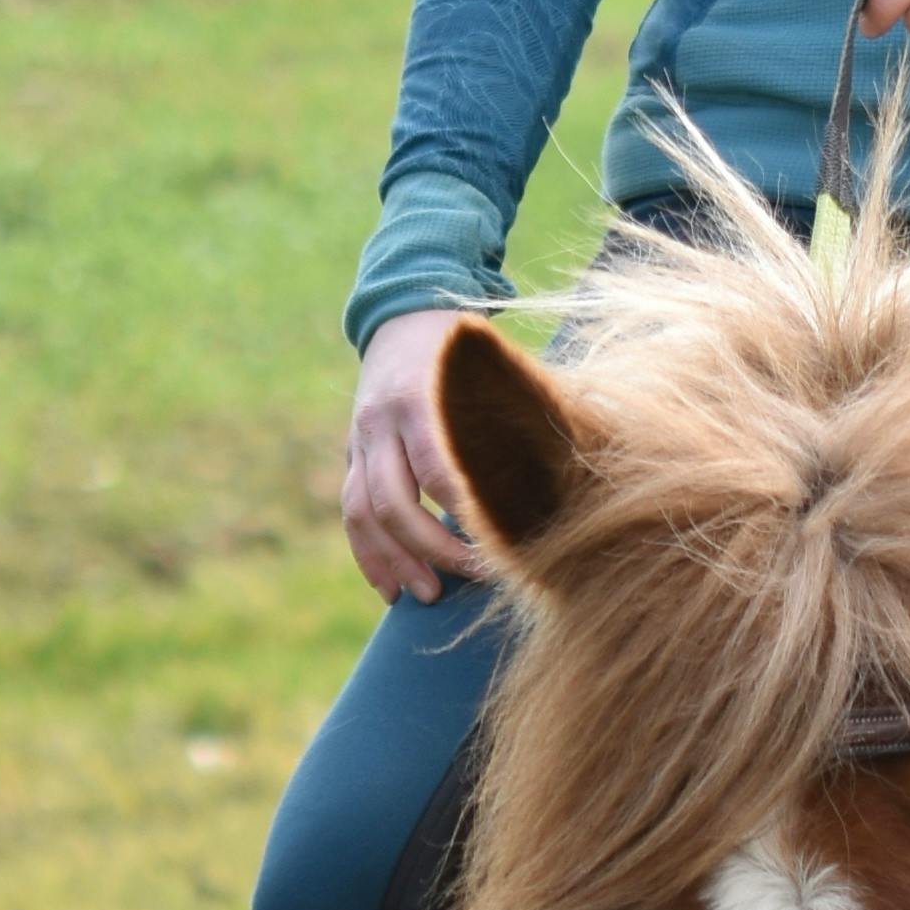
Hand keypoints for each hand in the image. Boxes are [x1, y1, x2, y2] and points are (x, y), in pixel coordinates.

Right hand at [340, 310, 494, 607]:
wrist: (402, 314)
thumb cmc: (465, 351)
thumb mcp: (487, 370)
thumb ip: (508, 420)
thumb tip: (558, 486)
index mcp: (422, 399)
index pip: (438, 470)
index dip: (467, 514)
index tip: (502, 545)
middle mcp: (382, 421)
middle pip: (394, 502)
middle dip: (432, 549)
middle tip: (471, 576)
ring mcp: (360, 439)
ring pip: (364, 514)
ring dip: (395, 561)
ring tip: (426, 595)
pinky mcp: (351, 455)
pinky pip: (351, 513)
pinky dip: (368, 555)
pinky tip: (390, 587)